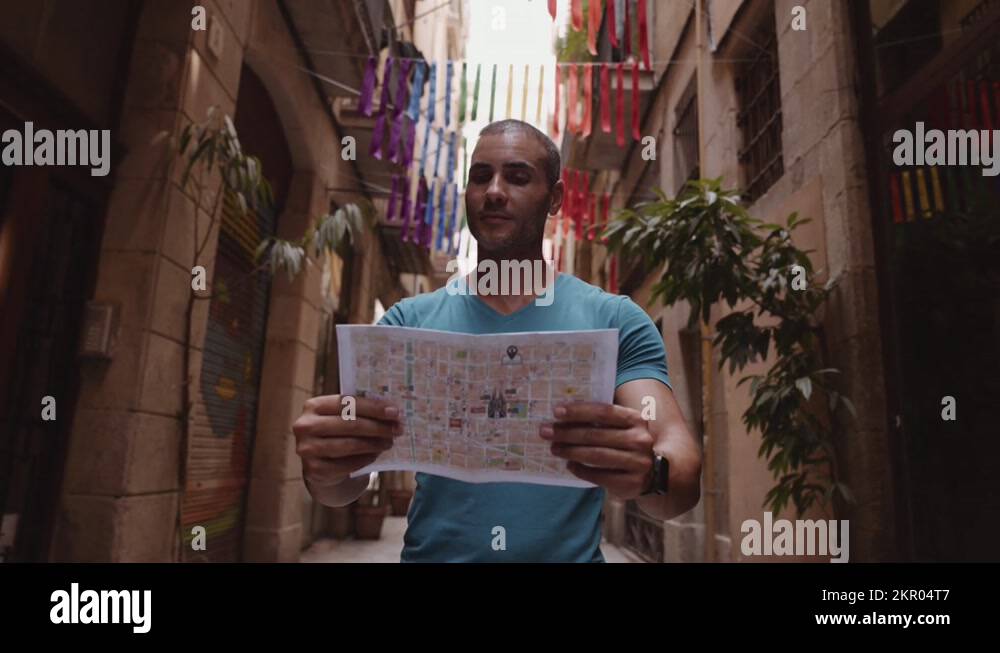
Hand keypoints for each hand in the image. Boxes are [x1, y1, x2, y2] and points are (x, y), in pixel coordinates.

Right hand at [292, 395, 403, 488]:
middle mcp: (305, 426)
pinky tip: (376, 455)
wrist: (321, 465)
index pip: (347, 402)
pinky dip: (365, 459)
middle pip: (350, 424)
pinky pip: (347, 464)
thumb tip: (392, 411)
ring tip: (389, 442)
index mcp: (313, 406)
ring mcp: (307, 449)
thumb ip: (359, 412)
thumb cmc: (337, 434)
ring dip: (374, 444)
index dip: (373, 407)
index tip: (395, 412)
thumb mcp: (342, 419)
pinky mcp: (314, 470)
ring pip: (349, 445)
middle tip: (397, 429)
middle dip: (378, 427)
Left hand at [540, 401, 655, 499]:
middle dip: (567, 432)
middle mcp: (640, 440)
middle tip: (546, 431)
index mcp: (636, 419)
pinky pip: (599, 476)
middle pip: (596, 434)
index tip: (556, 411)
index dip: (579, 411)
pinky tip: (570, 465)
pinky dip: (581, 470)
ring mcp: (638, 463)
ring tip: (554, 448)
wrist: (652, 473)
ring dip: (571, 451)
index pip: (604, 412)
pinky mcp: (631, 483)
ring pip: (596, 455)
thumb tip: (564, 413)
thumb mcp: (622, 427)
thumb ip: (601, 419)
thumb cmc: (627, 443)